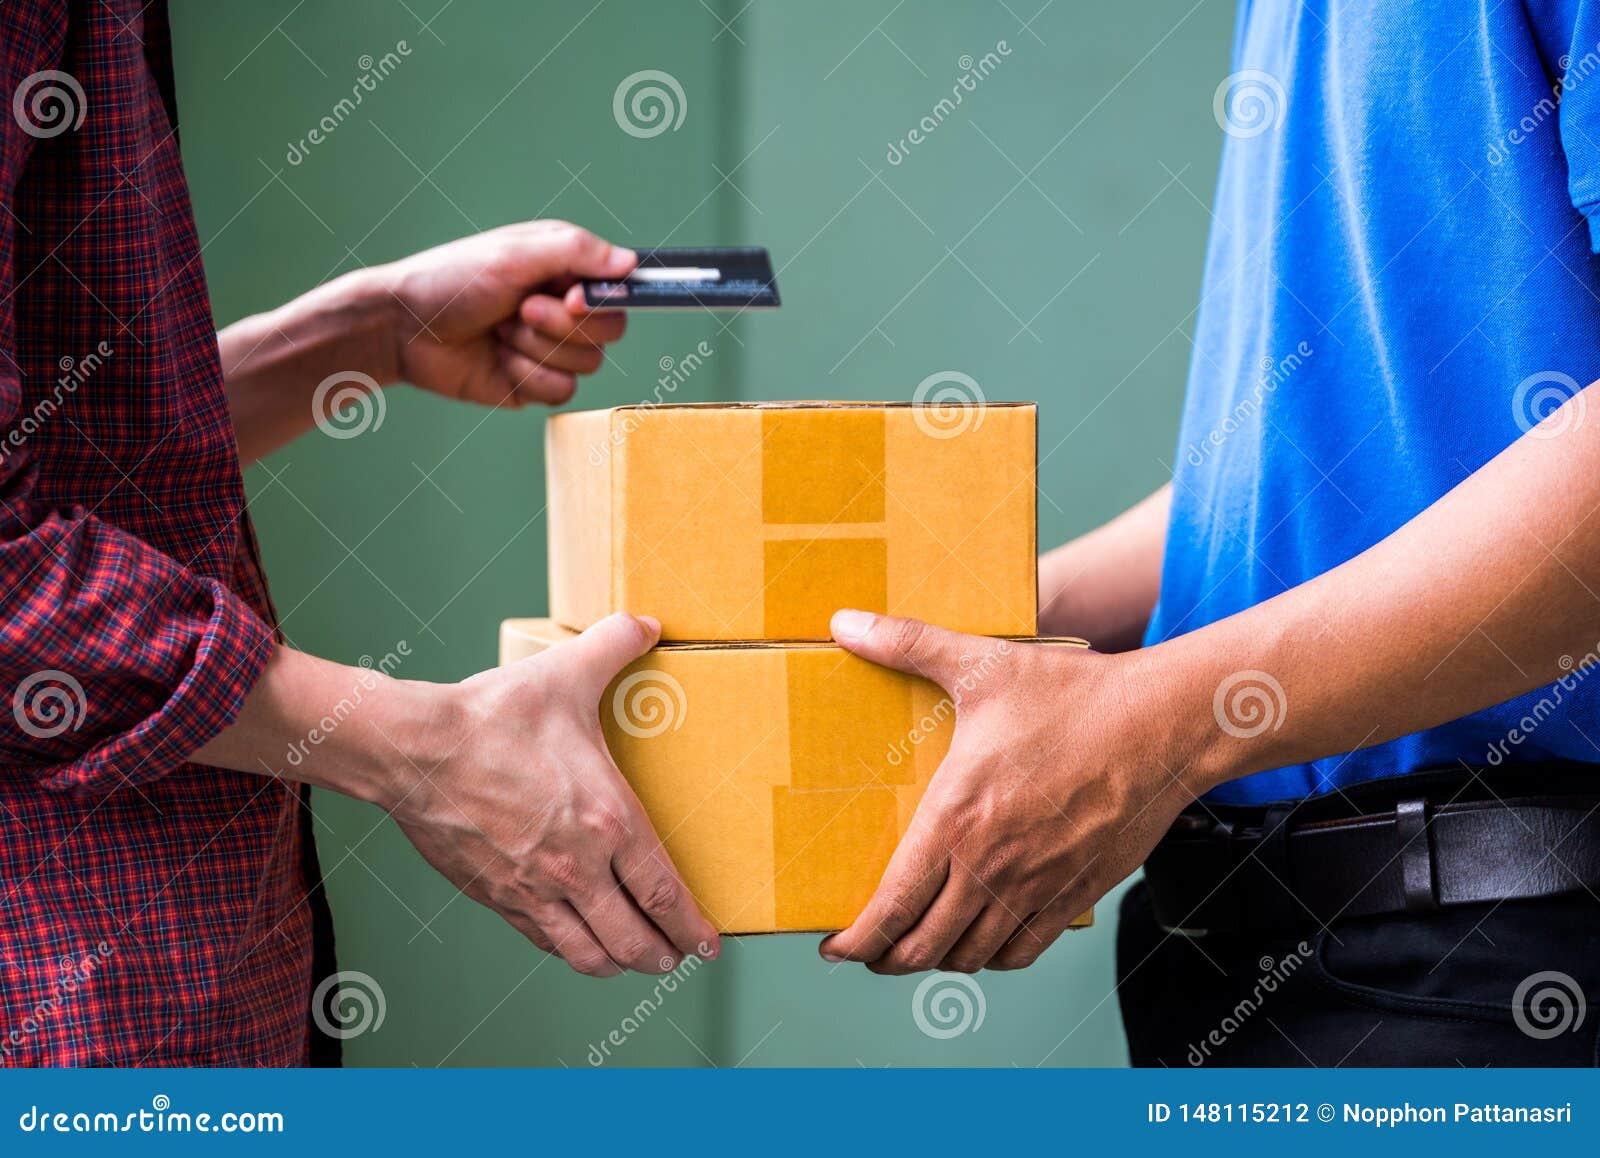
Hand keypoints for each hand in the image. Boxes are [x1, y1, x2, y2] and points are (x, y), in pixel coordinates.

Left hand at [384, 220, 634, 406]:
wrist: (404, 328)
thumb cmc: (453, 280)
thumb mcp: (515, 254)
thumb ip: (577, 252)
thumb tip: (631, 263)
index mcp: (565, 270)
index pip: (619, 290)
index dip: (603, 300)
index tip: (570, 299)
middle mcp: (564, 310)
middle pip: (611, 330)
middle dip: (562, 325)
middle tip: (521, 309)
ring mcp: (550, 349)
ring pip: (588, 364)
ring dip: (537, 348)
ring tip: (500, 331)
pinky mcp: (534, 383)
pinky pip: (562, 391)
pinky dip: (528, 375)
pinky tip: (498, 359)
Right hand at [390, 612, 718, 976]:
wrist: (416, 751)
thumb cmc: (495, 716)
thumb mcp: (565, 673)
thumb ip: (614, 646)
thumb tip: (647, 622)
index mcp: (609, 820)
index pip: (664, 892)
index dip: (692, 926)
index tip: (708, 942)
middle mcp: (577, 867)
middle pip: (633, 938)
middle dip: (662, 954)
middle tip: (677, 956)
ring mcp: (534, 889)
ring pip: (588, 953)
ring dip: (618, 963)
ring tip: (633, 959)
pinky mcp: (496, 896)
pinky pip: (544, 940)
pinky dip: (570, 949)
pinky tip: (577, 941)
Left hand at [817, 609, 1201, 974]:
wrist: (1162, 724)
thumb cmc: (1073, 695)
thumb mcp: (983, 664)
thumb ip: (907, 644)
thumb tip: (844, 622)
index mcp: (955, 819)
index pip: (891, 907)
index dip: (855, 940)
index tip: (833, 945)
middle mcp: (989, 866)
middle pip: (922, 946)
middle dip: (885, 957)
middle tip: (866, 949)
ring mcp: (1035, 887)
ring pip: (969, 956)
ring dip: (934, 960)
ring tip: (914, 947)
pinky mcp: (1074, 895)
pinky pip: (1022, 951)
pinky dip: (991, 958)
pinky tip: (978, 943)